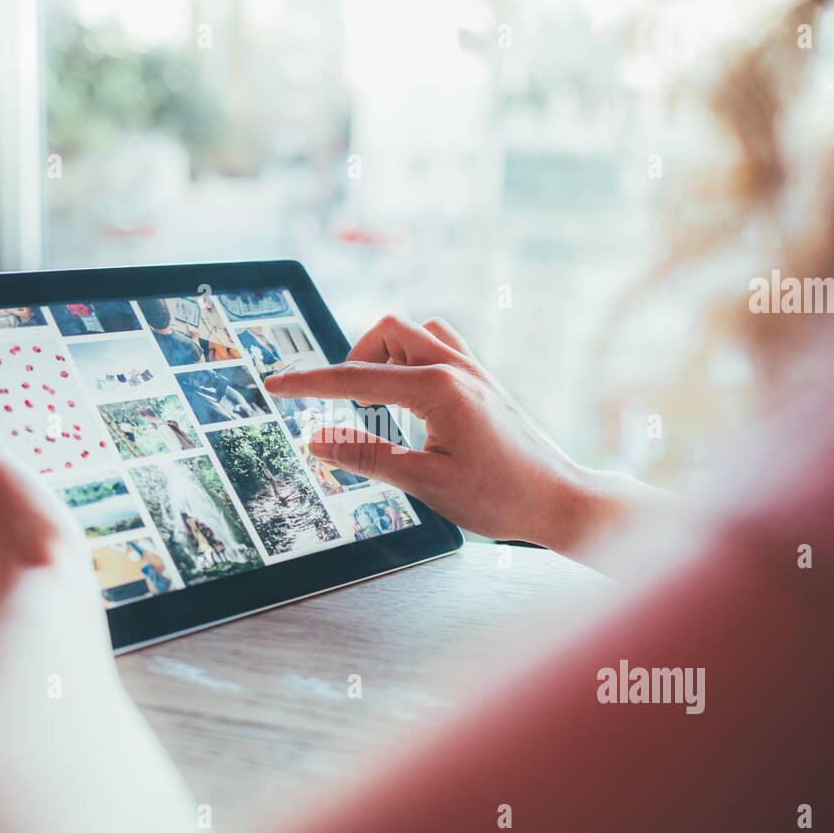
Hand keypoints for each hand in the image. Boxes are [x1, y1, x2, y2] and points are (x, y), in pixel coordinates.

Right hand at [264, 315, 607, 550]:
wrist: (560, 500)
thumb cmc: (499, 497)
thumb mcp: (425, 483)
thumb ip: (367, 456)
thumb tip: (315, 439)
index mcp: (438, 389)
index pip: (357, 378)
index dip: (309, 384)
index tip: (273, 385)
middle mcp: (457, 368)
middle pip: (387, 331)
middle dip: (356, 360)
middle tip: (354, 410)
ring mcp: (474, 370)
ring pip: (415, 332)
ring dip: (386, 356)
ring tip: (381, 405)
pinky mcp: (484, 382)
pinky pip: (440, 345)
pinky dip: (413, 360)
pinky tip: (413, 401)